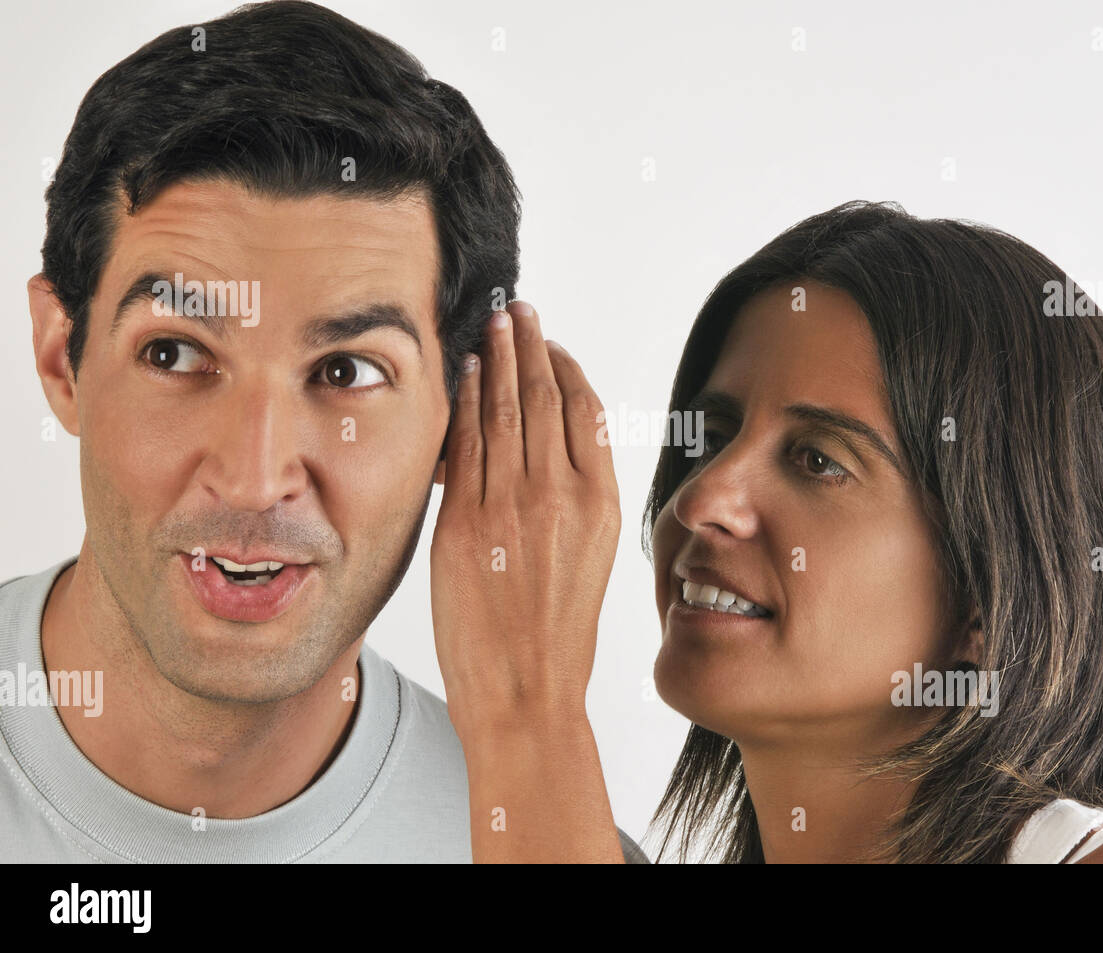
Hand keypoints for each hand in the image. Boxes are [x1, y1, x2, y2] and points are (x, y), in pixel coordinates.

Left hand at [430, 300, 620, 740]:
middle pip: (544, 397)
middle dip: (527, 344)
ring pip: (505, 410)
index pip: (585, 410)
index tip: (549, 341)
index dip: (564, 365)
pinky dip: (467, 402)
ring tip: (490, 327)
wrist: (525, 691)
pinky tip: (465, 376)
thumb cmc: (558, 634)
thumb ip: (576, 498)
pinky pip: (466, 444)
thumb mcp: (592, 557)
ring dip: (496, 360)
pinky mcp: (465, 522)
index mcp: (603, 504)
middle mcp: (561, 497)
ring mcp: (512, 507)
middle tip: (514, 309)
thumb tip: (547, 446)